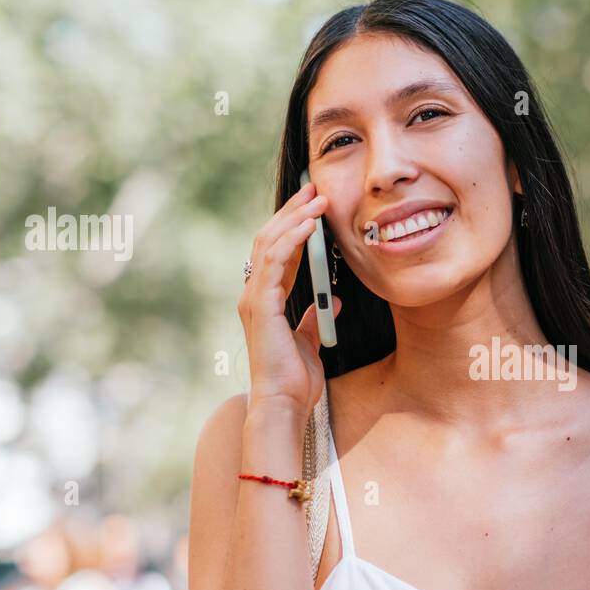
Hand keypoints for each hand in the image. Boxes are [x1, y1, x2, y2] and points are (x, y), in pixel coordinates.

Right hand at [238, 181, 342, 412]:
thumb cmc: (295, 379)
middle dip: (293, 210)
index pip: (277, 251)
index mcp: (266, 300)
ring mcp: (255, 297)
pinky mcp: (261, 304)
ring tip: (317, 197)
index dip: (294, 224)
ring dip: (295, 217)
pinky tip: (310, 224)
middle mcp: (255, 294)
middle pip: (270, 238)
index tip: (313, 204)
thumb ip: (316, 318)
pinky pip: (275, 262)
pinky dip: (292, 239)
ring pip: (269, 243)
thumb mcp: (311, 342)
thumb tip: (335, 300)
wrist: (284, 403)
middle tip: (314, 186)